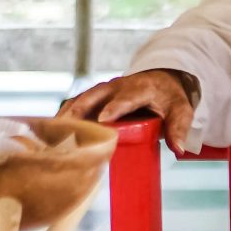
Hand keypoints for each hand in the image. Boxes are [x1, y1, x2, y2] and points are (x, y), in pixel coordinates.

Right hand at [59, 70, 197, 150]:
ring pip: (80, 99)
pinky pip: (75, 104)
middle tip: (67, 127)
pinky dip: (63, 116)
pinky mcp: (93, 97)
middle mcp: (117, 86)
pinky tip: (48, 132)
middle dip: (81, 110)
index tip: (104, 119)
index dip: (115, 107)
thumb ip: (179, 128)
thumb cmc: (169, 99)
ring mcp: (103, 90)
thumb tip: (179, 149)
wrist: (161, 80)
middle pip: (95, 96)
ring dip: (66, 114)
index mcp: (140, 88)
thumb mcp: (181, 110)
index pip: (126, 97)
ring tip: (50, 132)